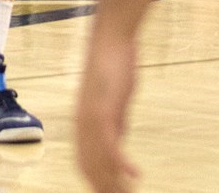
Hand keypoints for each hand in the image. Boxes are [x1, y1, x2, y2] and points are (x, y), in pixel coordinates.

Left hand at [77, 37, 141, 192]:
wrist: (109, 39)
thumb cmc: (113, 66)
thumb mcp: (114, 101)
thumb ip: (115, 122)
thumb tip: (118, 140)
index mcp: (82, 124)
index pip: (85, 163)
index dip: (95, 182)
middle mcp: (82, 126)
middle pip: (90, 169)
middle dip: (104, 188)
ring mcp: (91, 120)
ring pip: (100, 162)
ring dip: (114, 183)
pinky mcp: (103, 112)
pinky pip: (111, 145)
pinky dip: (123, 164)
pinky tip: (136, 176)